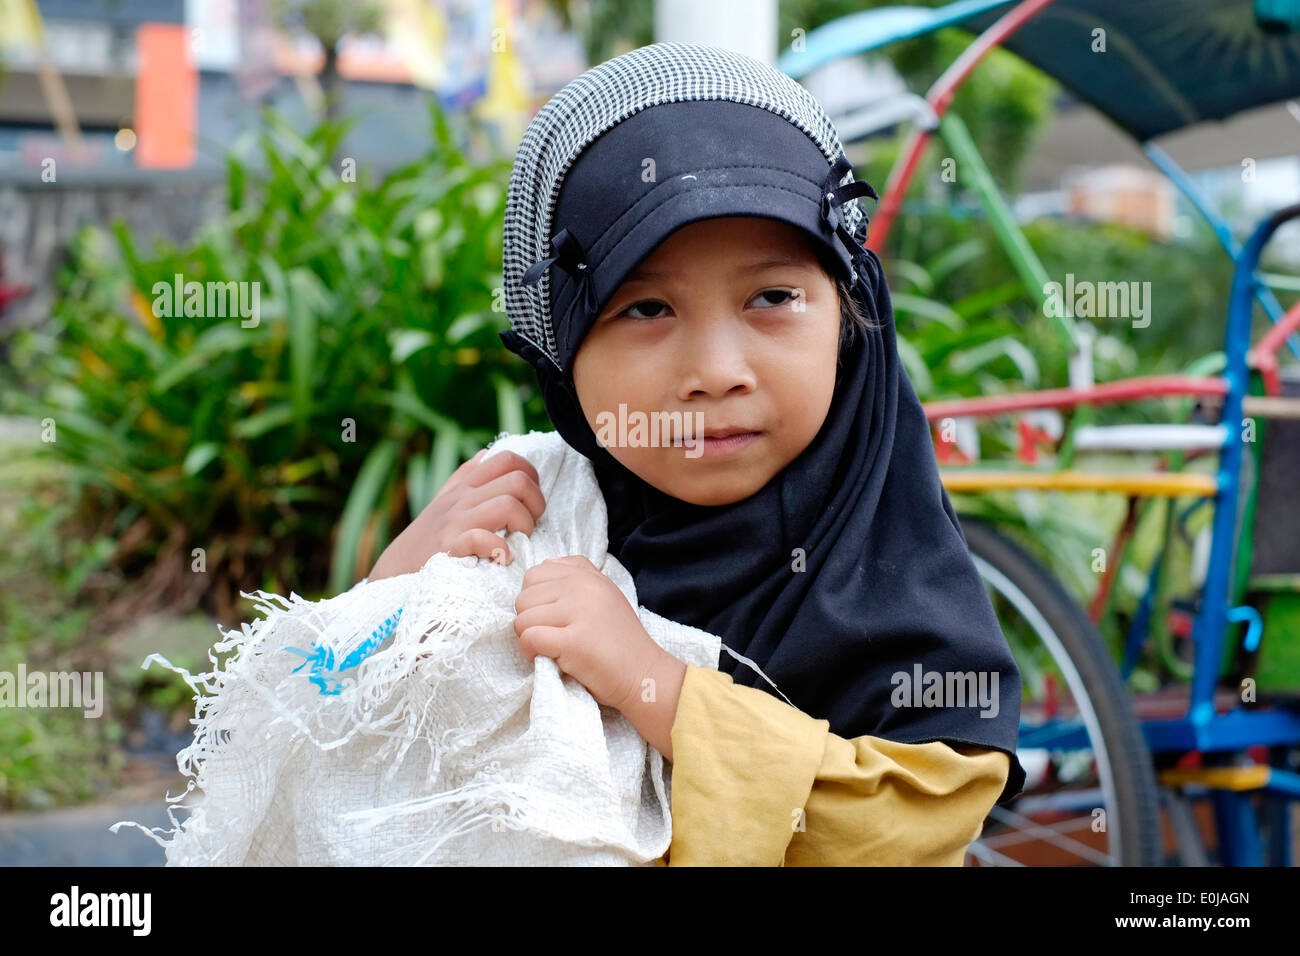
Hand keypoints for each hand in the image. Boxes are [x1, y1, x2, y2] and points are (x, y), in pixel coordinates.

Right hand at [367, 448, 545, 580]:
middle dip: (536, 503)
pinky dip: (500, 550)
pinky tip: (501, 558)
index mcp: (465, 487)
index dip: (531, 475)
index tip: (530, 500)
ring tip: (517, 541)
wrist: (394, 571)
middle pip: (517, 481)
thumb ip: (466, 476)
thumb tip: (486, 454)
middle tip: (528, 524)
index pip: (508, 459)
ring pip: (508, 505)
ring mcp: (455, 524)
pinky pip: (482, 539)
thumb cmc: (426, 539)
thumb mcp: (443, 502)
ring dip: (524, 526)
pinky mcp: (450, 551)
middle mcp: (461, 500)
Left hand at [512, 555, 664, 710]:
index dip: (535, 600)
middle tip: (553, 637)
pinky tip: (551, 659)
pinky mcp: (574, 641)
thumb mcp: (604, 594)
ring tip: (554, 649)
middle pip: (523, 599)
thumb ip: (578, 574)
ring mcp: (579, 612)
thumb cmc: (619, 640)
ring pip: (522, 620)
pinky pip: (529, 639)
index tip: (553, 618)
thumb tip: (546, 563)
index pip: (533, 575)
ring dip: (530, 639)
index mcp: (587, 576)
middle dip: (530, 621)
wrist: (644, 674)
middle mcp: (583, 588)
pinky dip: (531, 653)